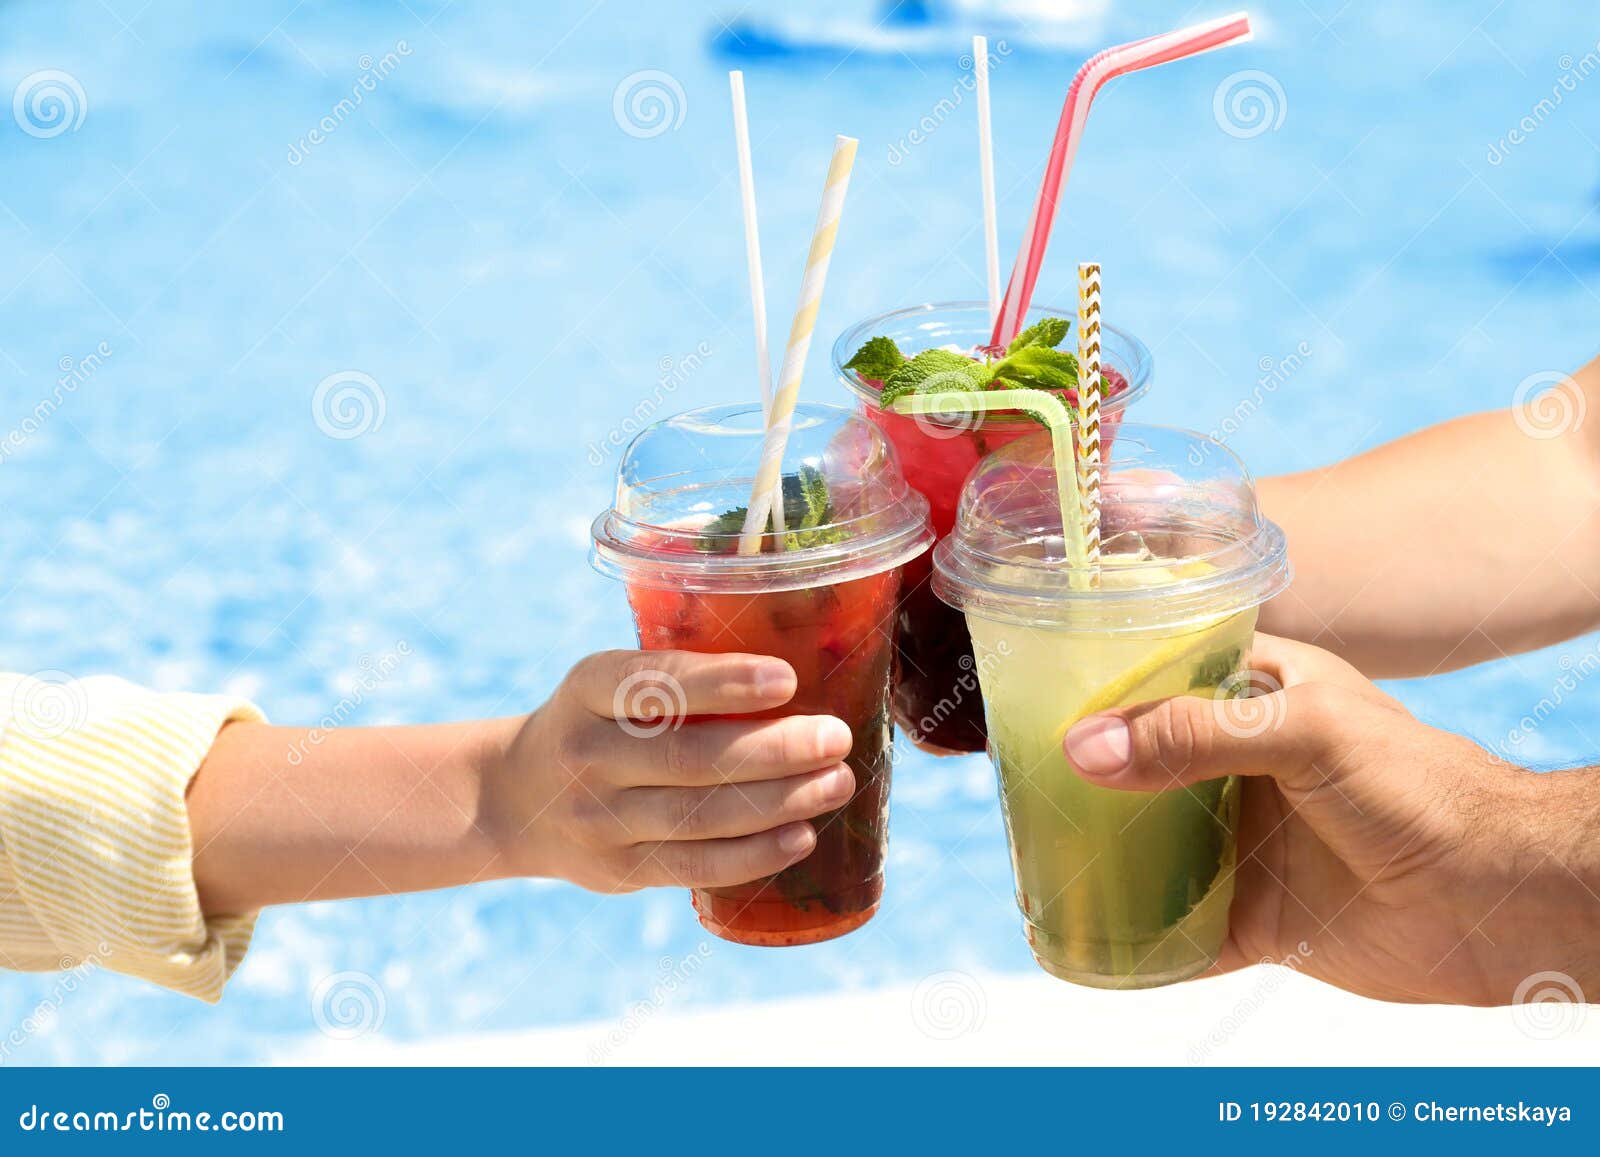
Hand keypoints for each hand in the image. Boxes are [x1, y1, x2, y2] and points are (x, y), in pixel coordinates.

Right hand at [481, 650, 854, 894]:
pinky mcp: (618, 871)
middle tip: (834, 738)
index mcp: (587, 687)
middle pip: (689, 757)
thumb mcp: (609, 681)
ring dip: (780, 802)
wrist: (516, 800)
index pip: (654, 683)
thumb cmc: (599, 723)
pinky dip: (754, 854)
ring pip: (700, 816)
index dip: (722, 683)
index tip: (788, 679)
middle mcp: (585, 754)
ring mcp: (598, 819)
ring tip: (835, 783)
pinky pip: (694, 866)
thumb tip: (802, 674)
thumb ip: (678, 677)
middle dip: (774, 749)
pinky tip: (801, 836)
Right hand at [1062, 633, 1596, 1005]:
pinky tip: (1081, 946)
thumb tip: (1081, 749)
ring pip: (1149, 850)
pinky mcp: (1254, 918)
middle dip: (1082, 782)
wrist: (1496, 896)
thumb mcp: (1302, 730)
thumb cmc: (1420, 785)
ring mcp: (1246, 844)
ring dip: (1097, 860)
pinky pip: (1177, 933)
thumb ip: (1192, 735)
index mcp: (1257, 695)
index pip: (1160, 676)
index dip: (1098, 684)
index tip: (1029, 698)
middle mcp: (1242, 767)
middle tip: (1013, 790)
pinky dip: (1131, 943)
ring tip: (1028, 866)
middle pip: (1140, 768)